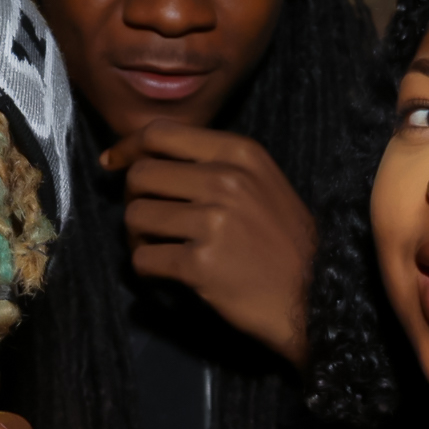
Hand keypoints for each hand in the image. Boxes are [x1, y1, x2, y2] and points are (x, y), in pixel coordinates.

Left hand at [99, 122, 316, 365]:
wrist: (316, 295)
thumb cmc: (282, 241)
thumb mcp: (259, 183)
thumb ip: (210, 164)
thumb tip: (142, 156)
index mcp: (240, 153)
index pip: (160, 133)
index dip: (128, 148)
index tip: (113, 163)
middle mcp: (227, 180)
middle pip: (140, 175)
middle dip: (134, 199)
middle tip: (149, 221)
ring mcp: (213, 221)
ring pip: (135, 216)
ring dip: (137, 236)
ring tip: (160, 248)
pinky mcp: (200, 263)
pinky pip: (143, 258)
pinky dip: (146, 269)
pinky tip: (167, 273)